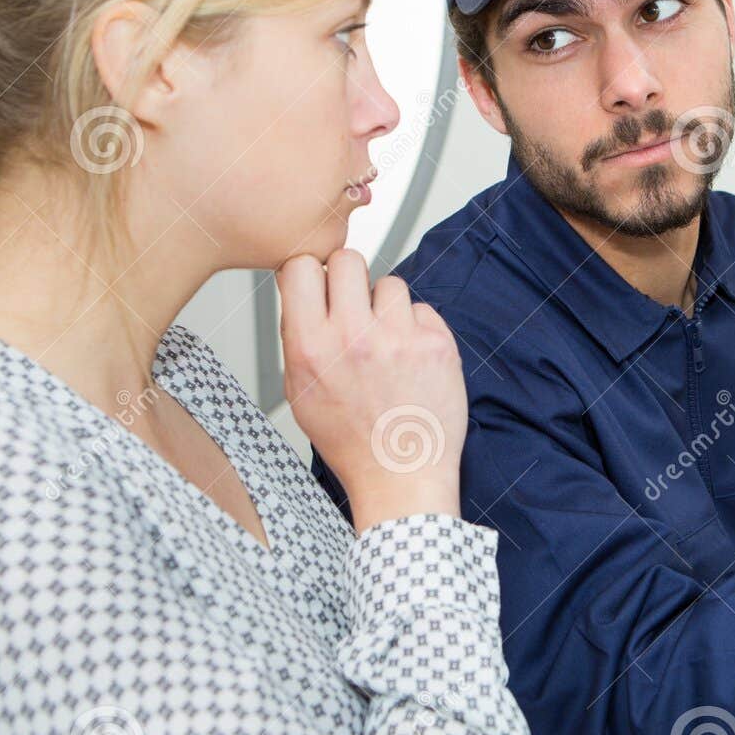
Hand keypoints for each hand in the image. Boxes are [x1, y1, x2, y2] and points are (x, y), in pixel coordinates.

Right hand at [277, 249, 466, 532]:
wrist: (401, 476)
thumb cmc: (351, 439)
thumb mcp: (300, 391)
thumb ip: (297, 335)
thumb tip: (300, 286)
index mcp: (311, 347)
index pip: (300, 266)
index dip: (309, 272)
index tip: (317, 286)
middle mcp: (353, 337)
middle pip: (348, 259)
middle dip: (348, 277)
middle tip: (354, 306)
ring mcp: (399, 338)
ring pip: (390, 283)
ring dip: (386, 306)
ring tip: (386, 343)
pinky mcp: (438, 344)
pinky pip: (422, 309)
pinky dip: (416, 328)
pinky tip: (411, 360)